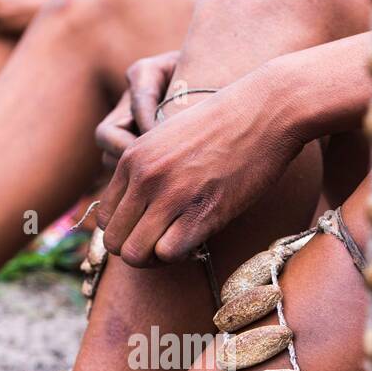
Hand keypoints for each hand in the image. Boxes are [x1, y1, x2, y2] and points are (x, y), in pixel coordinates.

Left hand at [96, 66, 305, 265]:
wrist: (266, 111)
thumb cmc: (224, 125)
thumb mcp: (168, 137)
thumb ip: (147, 168)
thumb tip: (140, 207)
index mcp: (131, 159)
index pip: (105, 218)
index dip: (126, 232)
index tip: (150, 228)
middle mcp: (144, 178)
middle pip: (114, 243)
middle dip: (137, 250)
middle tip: (163, 242)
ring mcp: (171, 196)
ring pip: (135, 255)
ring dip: (156, 260)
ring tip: (178, 244)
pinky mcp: (201, 212)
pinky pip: (169, 254)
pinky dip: (181, 255)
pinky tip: (198, 238)